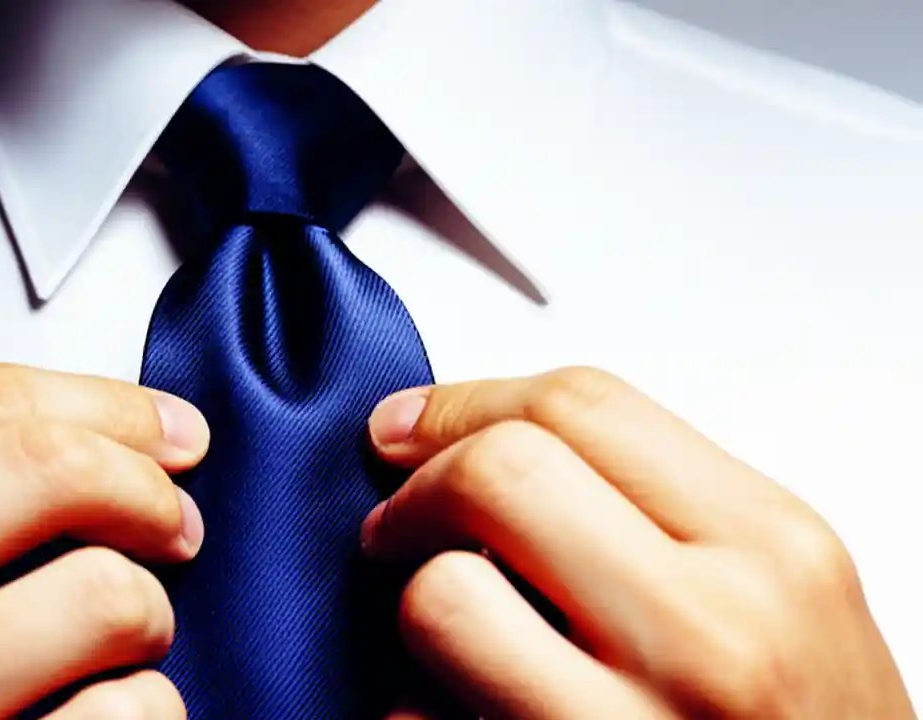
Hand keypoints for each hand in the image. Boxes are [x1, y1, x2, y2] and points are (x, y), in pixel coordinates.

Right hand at [0, 364, 207, 718]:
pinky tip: (103, 710)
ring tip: (124, 640)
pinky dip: (147, 708)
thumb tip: (104, 438)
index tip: (173, 433)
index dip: (113, 407)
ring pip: (108, 597)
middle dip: (149, 492)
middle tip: (174, 526)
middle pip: (54, 471)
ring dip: (150, 615)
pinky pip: (125, 715)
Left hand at [361, 368, 914, 718]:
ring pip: (443, 598)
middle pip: (502, 472)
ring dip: (415, 602)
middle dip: (418, 484)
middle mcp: (712, 632)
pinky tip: (455, 712)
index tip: (410, 424)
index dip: (466, 402)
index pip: (581, 406)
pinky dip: (415, 709)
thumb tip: (497, 446)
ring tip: (441, 627)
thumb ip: (665, 511)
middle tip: (394, 520)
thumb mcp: (784, 595)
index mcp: (771, 549)